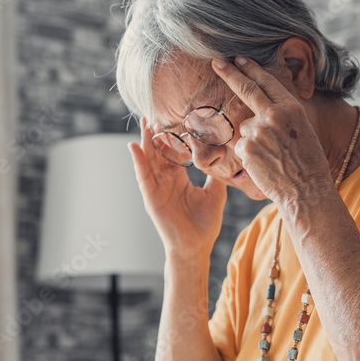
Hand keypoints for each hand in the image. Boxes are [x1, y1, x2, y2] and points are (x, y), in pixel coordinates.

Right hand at [127, 116, 227, 259]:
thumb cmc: (204, 225)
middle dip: (156, 133)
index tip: (175, 117)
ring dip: (145, 141)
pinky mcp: (151, 198)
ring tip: (144, 123)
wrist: (196, 248)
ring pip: (148, 160)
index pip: (173, 152)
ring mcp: (156, 189)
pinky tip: (133, 146)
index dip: (172, 136)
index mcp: (178, 179)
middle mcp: (165, 181)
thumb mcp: (215, 194)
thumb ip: (216, 175)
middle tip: (155, 112)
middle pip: (158, 152)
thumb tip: (226, 158)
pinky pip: (143, 177)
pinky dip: (138, 161)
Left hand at [210, 56, 334, 207]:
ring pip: (244, 127)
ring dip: (252, 139)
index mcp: (291, 107)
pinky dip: (250, 155)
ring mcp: (258, 130)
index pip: (267, 82)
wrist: (306, 190)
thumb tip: (260, 106)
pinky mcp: (246, 147)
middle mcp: (274, 114)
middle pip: (247, 88)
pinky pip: (242, 146)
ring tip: (272, 156)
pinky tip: (264, 164)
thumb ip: (281, 114)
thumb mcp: (302, 129)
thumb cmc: (307, 163)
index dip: (251, 69)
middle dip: (230, 73)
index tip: (239, 59)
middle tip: (216, 62)